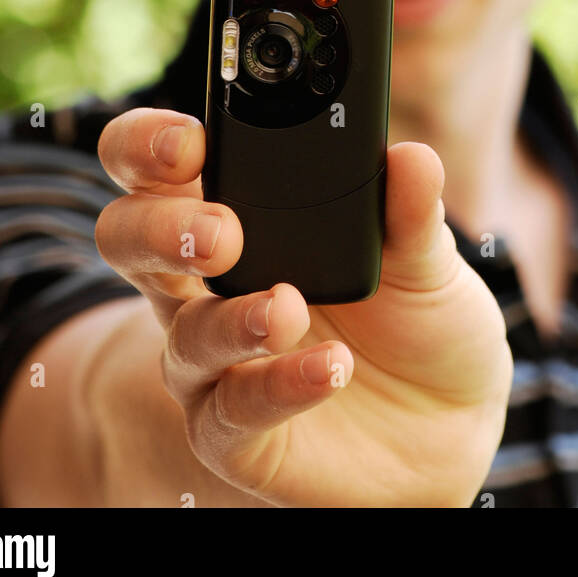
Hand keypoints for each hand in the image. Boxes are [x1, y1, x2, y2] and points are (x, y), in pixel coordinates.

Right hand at [94, 107, 512, 506]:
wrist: (451, 422)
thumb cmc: (418, 320)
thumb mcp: (427, 258)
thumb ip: (411, 211)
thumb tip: (412, 157)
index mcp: (235, 212)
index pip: (156, 164)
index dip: (150, 144)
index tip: (190, 142)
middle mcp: (204, 282)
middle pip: (127, 238)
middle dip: (158, 229)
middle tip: (221, 233)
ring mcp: (213, 360)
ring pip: (182, 334)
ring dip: (230, 320)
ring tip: (287, 309)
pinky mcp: (234, 434)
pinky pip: (232, 411)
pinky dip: (277, 386)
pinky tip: (330, 368)